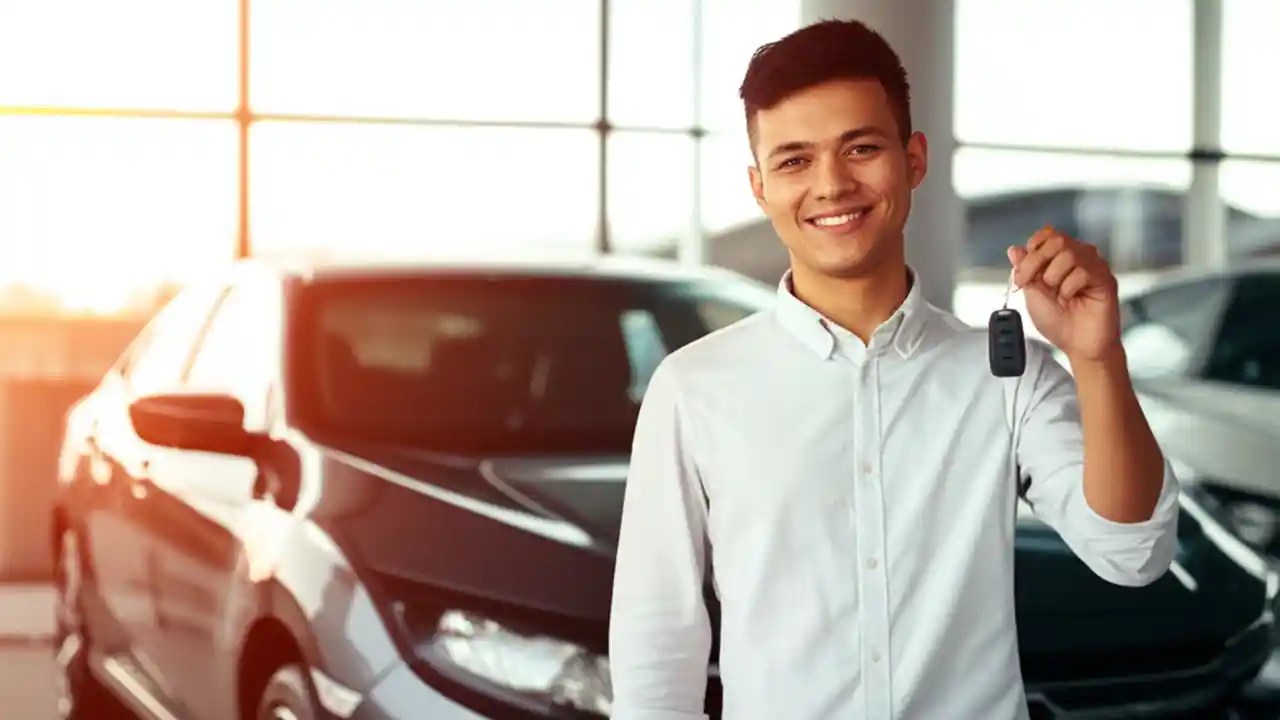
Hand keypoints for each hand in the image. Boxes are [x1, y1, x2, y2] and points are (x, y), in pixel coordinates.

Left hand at [1007, 226, 1121, 362]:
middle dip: (1038, 262)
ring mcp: (1093, 266)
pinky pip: (1083, 270)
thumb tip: (1015, 249)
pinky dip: (1070, 287)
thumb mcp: (1032, 294)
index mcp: (1060, 259)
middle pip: (1057, 240)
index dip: (1032, 249)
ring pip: (1069, 253)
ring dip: (1055, 277)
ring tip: (1059, 295)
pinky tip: (1072, 298)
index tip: (1024, 273)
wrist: (1078, 345)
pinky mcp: (1105, 278)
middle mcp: (1078, 258)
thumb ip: (1024, 269)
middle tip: (1037, 284)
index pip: (1047, 235)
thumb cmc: (1059, 322)